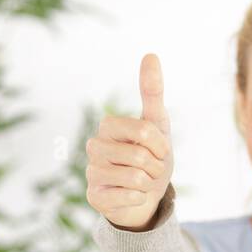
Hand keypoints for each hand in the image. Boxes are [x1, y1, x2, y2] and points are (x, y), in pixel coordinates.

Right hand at [85, 52, 173, 230]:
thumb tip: (150, 54)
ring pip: (134, 178)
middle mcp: (94, 147)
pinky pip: (128, 196)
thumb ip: (152, 91)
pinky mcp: (94, 197)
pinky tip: (132, 196)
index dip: (159, 145)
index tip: (159, 150)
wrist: (146, 197)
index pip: (143, 131)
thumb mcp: (157, 124)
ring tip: (142, 182)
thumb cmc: (150, 157)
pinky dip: (139, 198)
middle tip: (151, 170)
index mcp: (108, 126)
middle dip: (156, 166)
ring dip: (148, 183)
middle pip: (139, 156)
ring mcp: (91, 173)